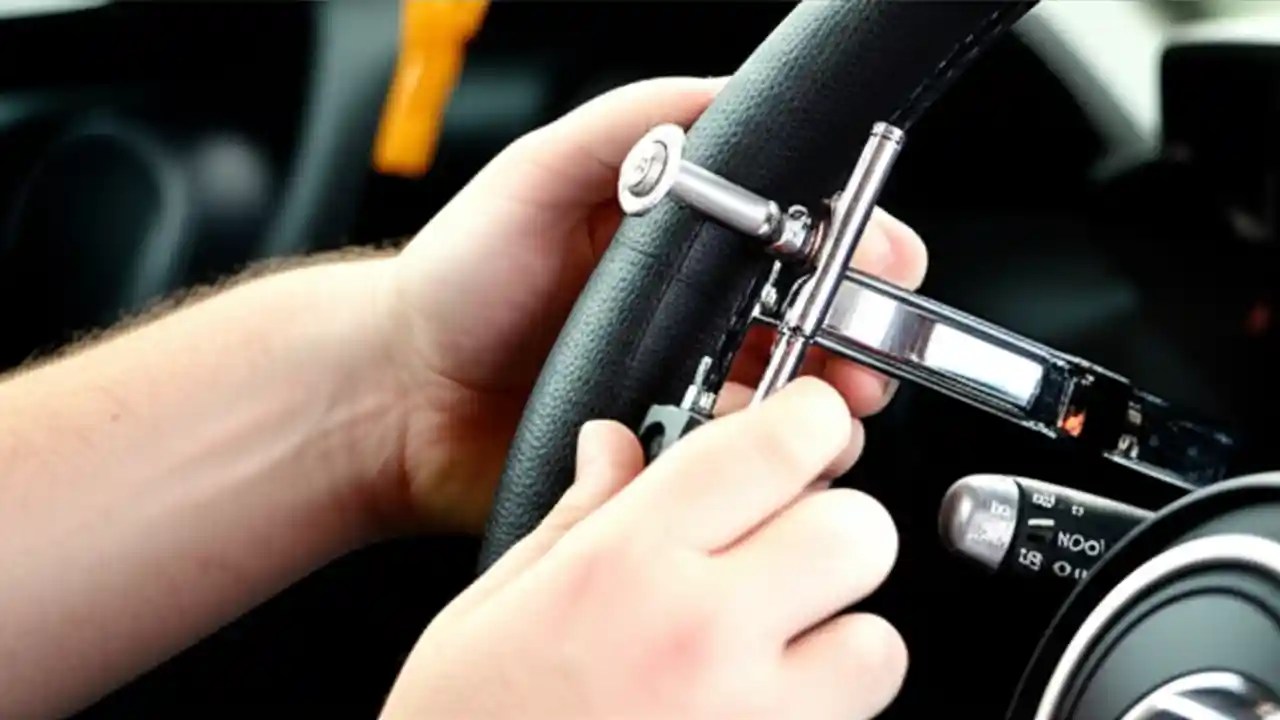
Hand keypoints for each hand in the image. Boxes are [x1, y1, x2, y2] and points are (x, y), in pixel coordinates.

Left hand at [372, 76, 926, 531]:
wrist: (396, 397)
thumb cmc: (456, 283)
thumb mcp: (537, 175)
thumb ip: (629, 128)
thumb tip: (724, 95)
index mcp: (682, 244)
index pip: (802, 235)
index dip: (856, 247)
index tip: (879, 260)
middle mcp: (696, 317)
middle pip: (819, 327)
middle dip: (860, 340)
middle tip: (859, 357)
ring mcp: (683, 392)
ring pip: (793, 404)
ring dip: (821, 408)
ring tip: (813, 409)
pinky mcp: (662, 460)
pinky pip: (736, 466)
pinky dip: (759, 460)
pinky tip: (739, 445)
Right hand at [380, 378, 905, 719]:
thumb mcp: (492, 604)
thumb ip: (577, 512)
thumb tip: (616, 445)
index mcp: (626, 564)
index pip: (777, 446)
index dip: (809, 420)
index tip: (805, 426)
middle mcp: (701, 637)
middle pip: (859, 533)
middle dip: (836, 527)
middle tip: (788, 543)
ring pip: (877, 645)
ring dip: (842, 636)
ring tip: (778, 646)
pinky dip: (819, 713)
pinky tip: (750, 710)